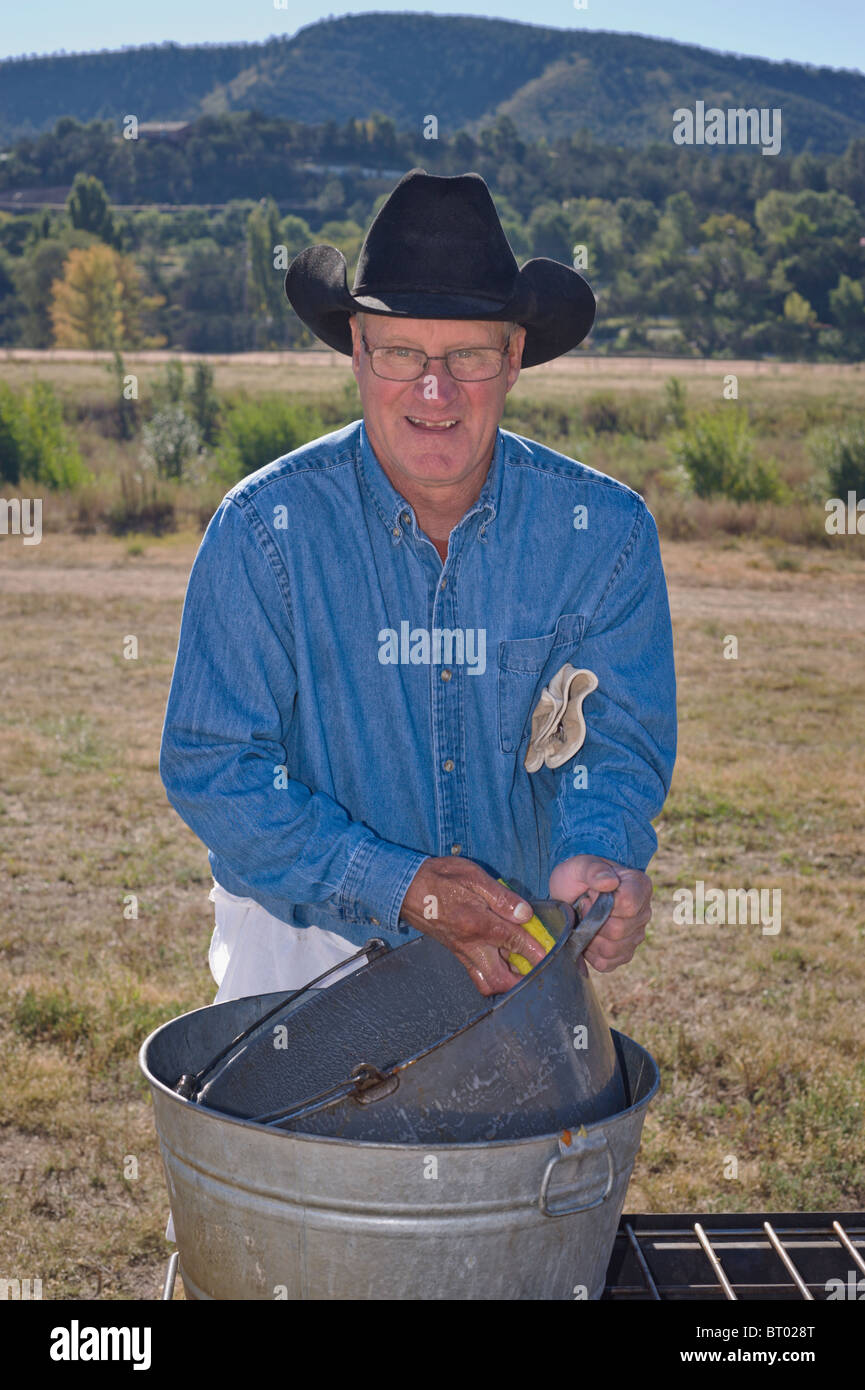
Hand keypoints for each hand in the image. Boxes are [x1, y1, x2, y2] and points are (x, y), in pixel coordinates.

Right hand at [399, 857, 546, 995]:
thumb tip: (525, 913)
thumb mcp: (472, 876)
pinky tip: (501, 962)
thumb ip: (501, 897)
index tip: (552, 955)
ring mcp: (461, 952)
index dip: (537, 950)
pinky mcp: (455, 953)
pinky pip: (476, 975)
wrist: (404, 887)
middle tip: (538, 969)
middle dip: (522, 980)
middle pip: (500, 980)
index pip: (515, 943)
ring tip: (522, 970)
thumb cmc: (438, 878)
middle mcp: (470, 945)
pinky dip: (492, 976)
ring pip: (487, 983)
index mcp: (478, 924)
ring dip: (507, 982)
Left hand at [548, 854, 651, 972]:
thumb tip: (610, 883)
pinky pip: (607, 963)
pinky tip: (587, 936)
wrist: (570, 893)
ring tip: (585, 921)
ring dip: (590, 938)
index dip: (603, 905)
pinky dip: (590, 953)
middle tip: (583, 907)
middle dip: (592, 921)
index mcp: (640, 887)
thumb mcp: (580, 866)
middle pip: (619, 931)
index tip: (589, 895)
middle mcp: (644, 913)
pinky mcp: (623, 954)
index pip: (629, 906)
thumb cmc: (577, 877)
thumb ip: (594, 870)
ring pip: (612, 950)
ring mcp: (636, 936)